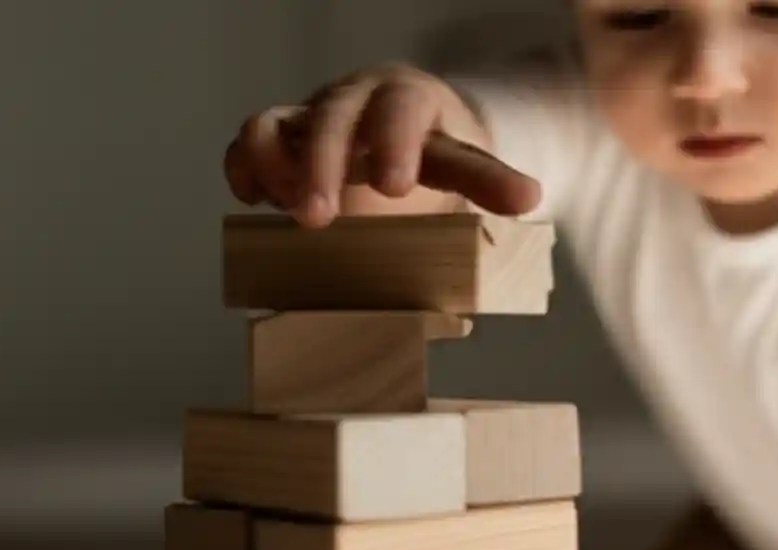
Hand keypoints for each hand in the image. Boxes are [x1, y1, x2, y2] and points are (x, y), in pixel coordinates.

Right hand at [223, 63, 540, 227]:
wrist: (396, 123)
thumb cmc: (430, 147)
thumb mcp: (463, 162)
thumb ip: (491, 182)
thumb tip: (531, 198)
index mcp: (408, 103)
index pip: (402, 109)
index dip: (394, 142)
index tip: (393, 187)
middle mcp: (355, 101)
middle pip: (333, 119)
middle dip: (324, 167)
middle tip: (320, 219)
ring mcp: (312, 116)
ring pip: (277, 122)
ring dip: (276, 167)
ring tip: (290, 214)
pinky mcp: (280, 135)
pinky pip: (250, 140)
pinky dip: (246, 166)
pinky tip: (256, 201)